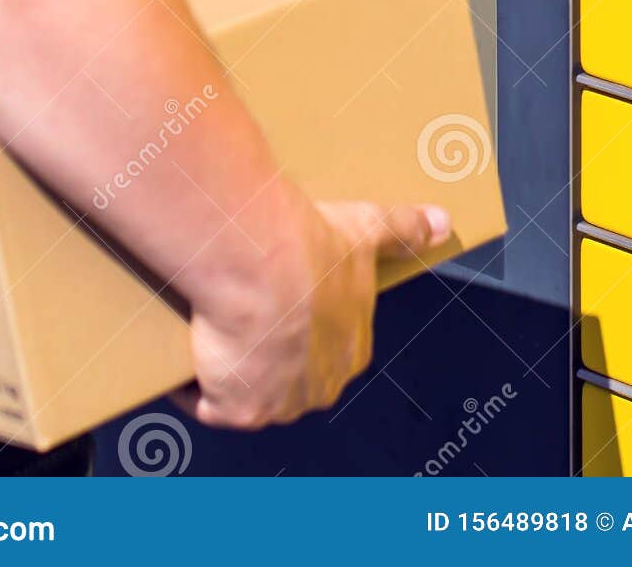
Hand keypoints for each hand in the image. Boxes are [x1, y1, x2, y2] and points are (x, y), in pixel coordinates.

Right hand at [176, 195, 450, 430]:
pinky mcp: (233, 408)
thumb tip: (443, 222)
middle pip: (289, 378)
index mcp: (350, 351)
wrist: (263, 262)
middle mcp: (318, 388)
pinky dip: (194, 384)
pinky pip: (206, 402)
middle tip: (244, 310)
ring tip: (214, 327)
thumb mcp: (368, 228)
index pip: (328, 350)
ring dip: (232, 370)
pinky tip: (188, 350)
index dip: (303, 327)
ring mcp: (276, 403)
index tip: (280, 299)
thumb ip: (405, 228)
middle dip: (268, 354)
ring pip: (249, 393)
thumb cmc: (315, 245)